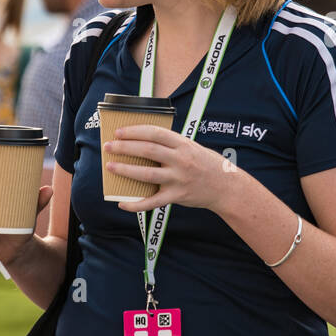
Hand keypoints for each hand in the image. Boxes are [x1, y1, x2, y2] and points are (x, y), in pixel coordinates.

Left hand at [104, 124, 239, 213]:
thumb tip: (140, 144)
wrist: (226, 187)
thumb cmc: (206, 165)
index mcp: (183, 144)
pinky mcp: (177, 196)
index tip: (119, 132)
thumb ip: (170, 146)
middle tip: (108, 147)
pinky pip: (152, 202)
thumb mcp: (191, 148)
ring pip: (147, 174)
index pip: (154, 133)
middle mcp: (181, 160)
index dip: (134, 131)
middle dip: (124, 148)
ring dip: (125, 170)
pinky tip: (122, 203)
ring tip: (110, 167)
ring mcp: (179, 179)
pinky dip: (135, 204)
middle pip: (147, 151)